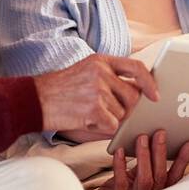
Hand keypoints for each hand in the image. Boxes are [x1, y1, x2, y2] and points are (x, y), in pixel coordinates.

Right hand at [34, 54, 158, 136]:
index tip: (155, 95)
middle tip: (109, 114)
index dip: (149, 82)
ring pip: (122, 114)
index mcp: (100, 60)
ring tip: (87, 114)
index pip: (136, 67)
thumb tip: (139, 96)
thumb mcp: (84, 72)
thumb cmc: (59, 90)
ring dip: (110, 120)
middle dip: (127, 110)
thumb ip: (109, 78)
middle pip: (133, 96)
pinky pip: (112, 125)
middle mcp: (101, 72)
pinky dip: (102, 129)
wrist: (33, 100)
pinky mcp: (93, 108)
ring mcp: (97, 89)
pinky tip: (85, 121)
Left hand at [87, 130, 188, 189]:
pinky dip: (121, 165)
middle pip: (160, 175)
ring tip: (142, 137)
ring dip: (144, 156)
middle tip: (160, 133)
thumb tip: (151, 139)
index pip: (174, 176)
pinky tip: (120, 151)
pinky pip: (122, 182)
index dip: (182, 160)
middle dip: (161, 152)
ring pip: (145, 179)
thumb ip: (145, 163)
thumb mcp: (134, 176)